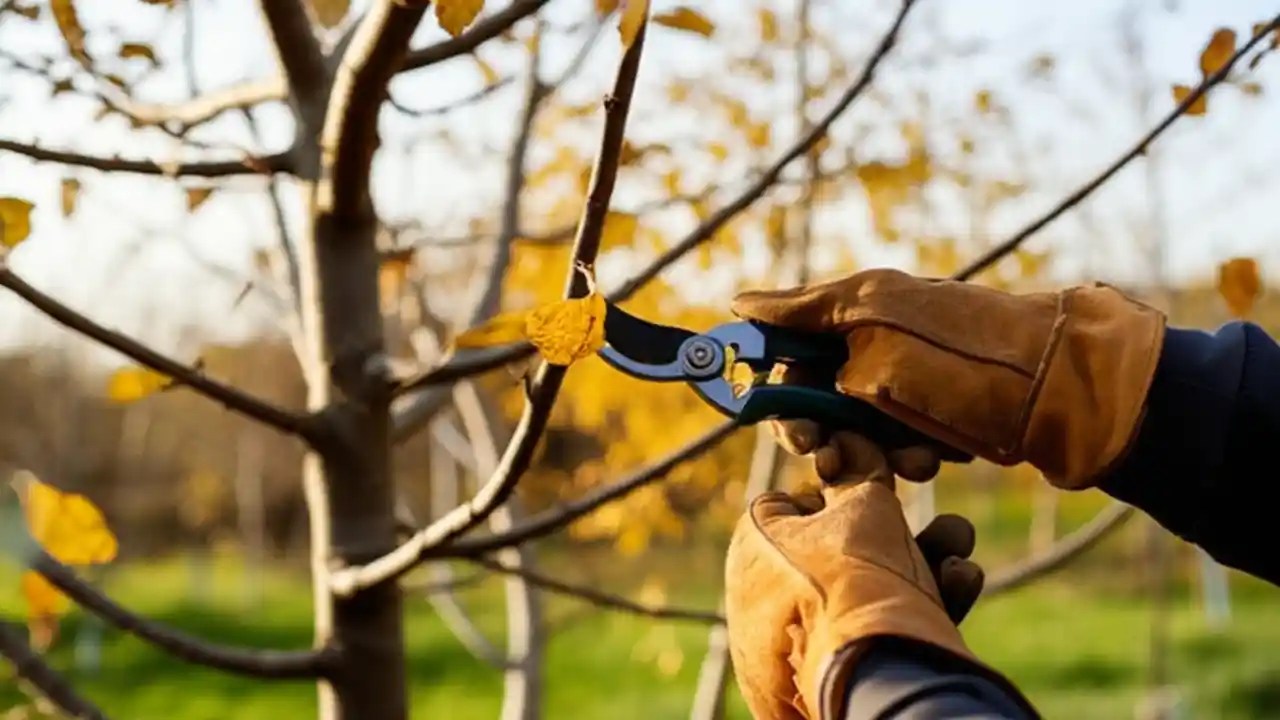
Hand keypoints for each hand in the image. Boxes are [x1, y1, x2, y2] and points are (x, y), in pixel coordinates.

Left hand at [725, 432, 1028, 719]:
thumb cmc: (858, 580)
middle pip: (845, 549)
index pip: (793, 503)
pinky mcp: (825, 682)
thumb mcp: (864, 506)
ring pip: (870, 591)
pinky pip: (875, 634)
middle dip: (906, 533)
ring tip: (960, 556)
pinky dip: (919, 609)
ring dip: (926, 565)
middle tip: (949, 528)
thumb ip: (861, 469)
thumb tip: (853, 441)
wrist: (871, 684)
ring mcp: (791, 648)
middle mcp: (763, 599)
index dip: (842, 487)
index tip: (884, 484)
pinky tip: (962, 585)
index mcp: (752, 549)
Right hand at [735, 268, 1165, 488]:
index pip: (786, 353)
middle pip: (812, 401)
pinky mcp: (928, 419)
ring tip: (903, 459)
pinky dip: (903, 457)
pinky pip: (891, 446)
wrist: (1059, 387)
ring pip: (849, 431)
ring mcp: (901, 384)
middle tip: (828, 457)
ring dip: (863, 452)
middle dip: (816, 433)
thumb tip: (738, 304)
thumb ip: (804, 313)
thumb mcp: (875, 318)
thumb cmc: (961, 348)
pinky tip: (932, 460)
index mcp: (853, 312)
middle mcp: (870, 346)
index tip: (781, 419)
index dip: (776, 390)